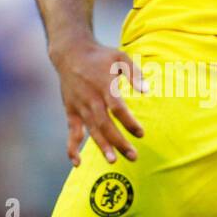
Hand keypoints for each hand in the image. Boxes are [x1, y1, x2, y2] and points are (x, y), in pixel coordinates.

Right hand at [50, 38, 145, 166]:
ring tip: (113, 161)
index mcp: (104, 85)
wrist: (70, 53)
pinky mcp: (70, 111)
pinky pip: (71, 132)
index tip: (141, 133)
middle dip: (119, 141)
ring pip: (91, 130)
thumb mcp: (120, 57)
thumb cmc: (100, 56)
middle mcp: (91, 98)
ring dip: (102, 146)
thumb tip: (147, 90)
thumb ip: (134, 73)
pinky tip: (78, 163)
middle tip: (133, 156)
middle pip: (105, 124)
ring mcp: (79, 106)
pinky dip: (72, 148)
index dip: (129, 122)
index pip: (117, 108)